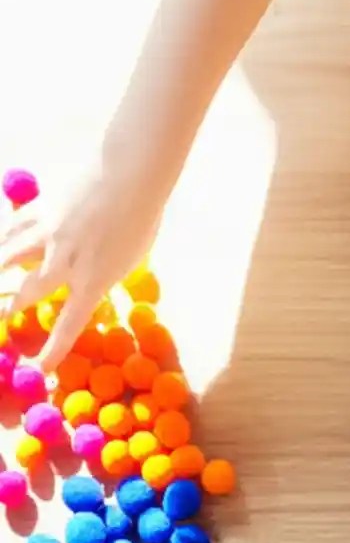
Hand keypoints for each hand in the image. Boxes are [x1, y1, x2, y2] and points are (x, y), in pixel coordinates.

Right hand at [0, 161, 164, 369]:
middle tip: (4, 321)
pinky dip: (3, 241)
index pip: (71, 321)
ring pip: (6, 258)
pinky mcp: (39, 210)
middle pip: (28, 293)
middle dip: (11, 310)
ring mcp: (48, 234)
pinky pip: (11, 230)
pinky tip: (2, 246)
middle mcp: (66, 260)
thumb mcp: (130, 255)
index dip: (55, 347)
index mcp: (96, 277)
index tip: (42, 367)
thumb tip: (87, 279)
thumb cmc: (143, 216)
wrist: (131, 175)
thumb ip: (104, 270)